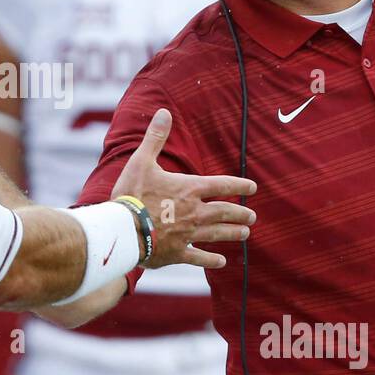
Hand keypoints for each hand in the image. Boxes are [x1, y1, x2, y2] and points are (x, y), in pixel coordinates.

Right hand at [110, 108, 255, 268]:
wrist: (122, 229)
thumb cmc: (131, 193)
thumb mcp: (141, 161)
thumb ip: (155, 138)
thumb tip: (164, 112)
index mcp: (189, 189)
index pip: (221, 185)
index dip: (239, 185)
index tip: (253, 187)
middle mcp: (194, 212)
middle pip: (225, 212)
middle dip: (240, 213)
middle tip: (252, 216)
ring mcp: (187, 234)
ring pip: (218, 234)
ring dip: (233, 233)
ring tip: (246, 234)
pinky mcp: (177, 253)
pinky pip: (199, 257)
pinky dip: (211, 260)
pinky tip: (221, 261)